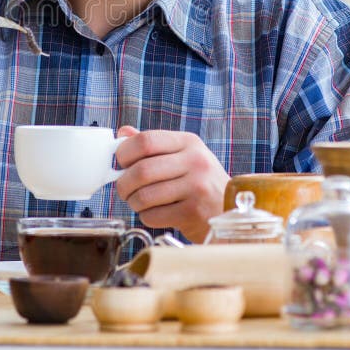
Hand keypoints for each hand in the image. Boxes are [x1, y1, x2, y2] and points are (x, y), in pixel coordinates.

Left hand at [114, 126, 228, 243]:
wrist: (230, 210)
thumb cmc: (199, 182)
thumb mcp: (182, 156)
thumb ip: (152, 144)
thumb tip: (122, 132)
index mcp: (188, 142)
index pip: (146, 140)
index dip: (124, 152)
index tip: (120, 163)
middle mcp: (195, 161)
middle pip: (142, 170)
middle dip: (123, 183)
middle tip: (124, 189)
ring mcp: (197, 187)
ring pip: (144, 195)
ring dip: (134, 202)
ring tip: (140, 202)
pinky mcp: (194, 212)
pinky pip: (153, 215)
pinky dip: (146, 216)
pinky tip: (156, 213)